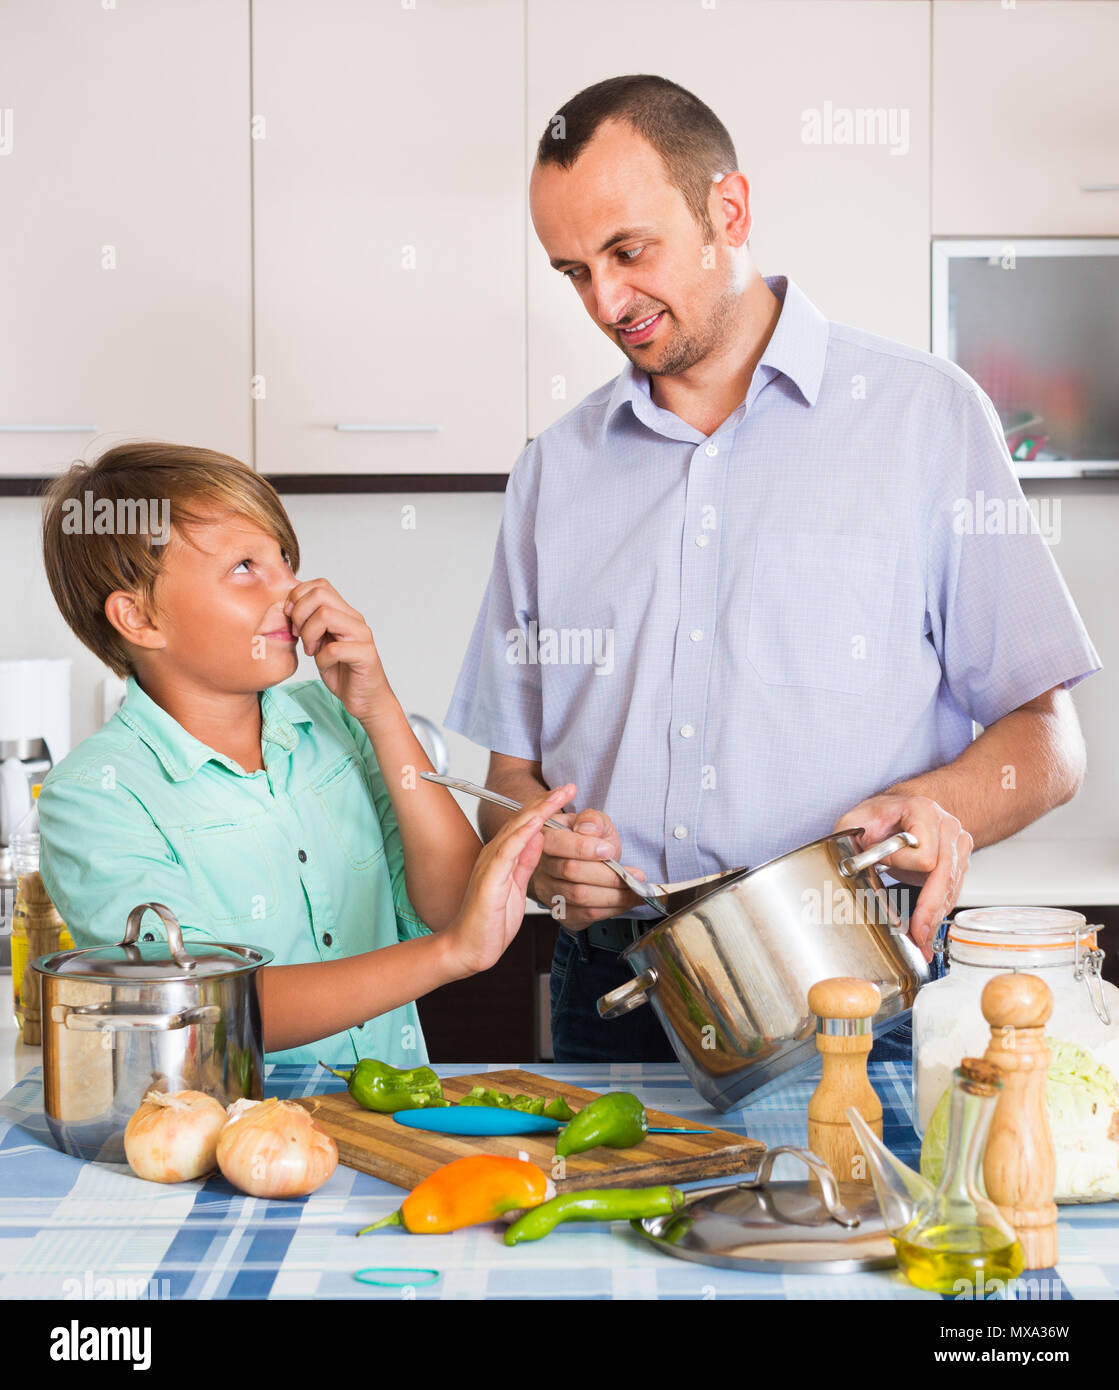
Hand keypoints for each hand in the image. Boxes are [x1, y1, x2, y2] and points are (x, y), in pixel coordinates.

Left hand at [283, 579, 389, 721]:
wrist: (366, 698)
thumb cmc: (341, 670)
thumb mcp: (318, 642)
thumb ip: (308, 623)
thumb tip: (285, 608)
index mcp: (344, 612)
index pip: (319, 585)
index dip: (298, 598)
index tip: (291, 620)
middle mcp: (355, 618)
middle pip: (319, 594)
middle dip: (299, 614)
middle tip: (298, 635)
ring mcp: (362, 635)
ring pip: (325, 615)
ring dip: (309, 634)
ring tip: (310, 650)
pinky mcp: (366, 655)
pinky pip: (334, 648)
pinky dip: (322, 659)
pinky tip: (324, 665)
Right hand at [444, 785, 573, 976]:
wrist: (467, 947)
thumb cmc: (489, 922)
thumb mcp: (516, 887)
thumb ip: (526, 862)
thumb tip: (539, 838)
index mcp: (503, 857)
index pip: (527, 824)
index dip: (546, 808)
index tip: (566, 795)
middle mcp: (495, 855)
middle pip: (523, 820)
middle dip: (546, 801)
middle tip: (568, 787)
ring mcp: (491, 865)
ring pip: (516, 830)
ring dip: (538, 811)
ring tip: (557, 797)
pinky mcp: (489, 879)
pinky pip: (507, 852)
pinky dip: (522, 835)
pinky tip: (537, 824)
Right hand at [528, 806, 646, 930]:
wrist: (584, 862)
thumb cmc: (588, 840)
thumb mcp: (593, 822)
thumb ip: (592, 820)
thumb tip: (587, 830)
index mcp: (544, 837)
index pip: (557, 843)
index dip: (584, 848)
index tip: (610, 851)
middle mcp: (540, 867)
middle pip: (572, 872)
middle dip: (608, 875)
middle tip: (636, 875)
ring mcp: (548, 892)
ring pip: (580, 897)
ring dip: (614, 895)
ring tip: (637, 889)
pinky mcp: (560, 912)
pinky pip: (585, 915)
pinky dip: (612, 909)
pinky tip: (627, 901)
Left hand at [833, 794, 972, 961]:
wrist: (902, 809)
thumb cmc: (881, 815)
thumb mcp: (858, 819)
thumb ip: (850, 837)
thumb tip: (847, 865)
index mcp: (923, 812)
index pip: (923, 854)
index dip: (901, 863)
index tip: (883, 864)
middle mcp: (947, 827)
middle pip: (945, 875)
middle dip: (928, 907)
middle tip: (917, 931)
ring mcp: (958, 844)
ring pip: (952, 887)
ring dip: (935, 913)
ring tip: (922, 936)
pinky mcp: (960, 861)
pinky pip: (954, 891)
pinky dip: (940, 910)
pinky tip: (929, 925)